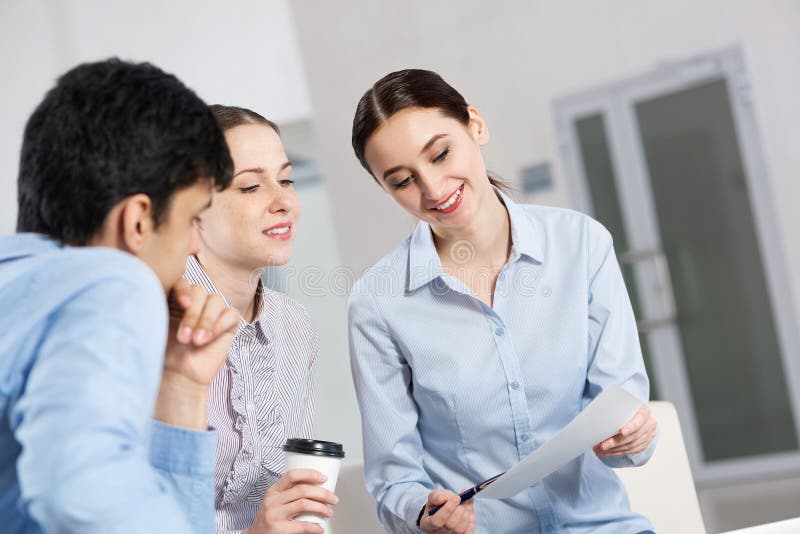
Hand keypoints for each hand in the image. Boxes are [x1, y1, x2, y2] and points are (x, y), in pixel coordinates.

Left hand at [154, 279, 239, 429]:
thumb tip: (146, 296)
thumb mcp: (154, 328)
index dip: (183, 291)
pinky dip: (220, 325)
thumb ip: (153, 309)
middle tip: (184, 338)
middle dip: (192, 315)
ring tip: (196, 341)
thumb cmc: (165, 351)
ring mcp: (213, 309)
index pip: (182, 282)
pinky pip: (230, 313)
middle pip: (199, 292)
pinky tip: (209, 339)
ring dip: (206, 321)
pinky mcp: (229, 321)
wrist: (180, 375)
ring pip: (215, 300)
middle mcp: (196, 299)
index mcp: (176, 296)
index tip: (181, 306)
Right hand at [245, 469, 338, 533]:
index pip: (292, 475)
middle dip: (322, 493)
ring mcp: (275, 515)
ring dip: (321, 507)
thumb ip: (290, 494)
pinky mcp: (279, 529)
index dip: (310, 474)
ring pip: (304, 504)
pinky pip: (303, 525)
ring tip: (328, 512)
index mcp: (273, 491)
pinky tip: (319, 528)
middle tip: (333, 498)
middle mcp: (273, 501)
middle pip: (302, 490)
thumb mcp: (275, 502)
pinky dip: (315, 527)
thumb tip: (317, 489)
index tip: (323, 478)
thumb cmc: (269, 518)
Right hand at [420, 489, 474, 533]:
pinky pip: (468, 533)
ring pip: (460, 530)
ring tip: (465, 504)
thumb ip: (437, 496)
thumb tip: (442, 499)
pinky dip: (471, 520)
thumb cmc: (438, 504)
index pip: (436, 521)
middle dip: (459, 510)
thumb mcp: (434, 497)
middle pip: (450, 526)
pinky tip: (468, 512)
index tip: (456, 498)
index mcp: (427, 524)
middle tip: (461, 499)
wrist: (444, 509)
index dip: (448, 509)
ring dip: (466, 514)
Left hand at [594, 404, 657, 456]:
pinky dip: (617, 452)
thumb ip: (614, 408)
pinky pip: (631, 451)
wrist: (636, 414)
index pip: (640, 419)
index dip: (631, 426)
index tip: (621, 431)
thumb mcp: (621, 405)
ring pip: (631, 445)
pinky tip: (607, 453)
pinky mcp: (644, 444)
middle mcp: (649, 424)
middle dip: (616, 442)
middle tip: (602, 445)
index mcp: (644, 411)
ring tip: (600, 450)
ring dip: (614, 449)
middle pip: (633, 436)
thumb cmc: (624, 408)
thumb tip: (595, 415)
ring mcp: (648, 435)